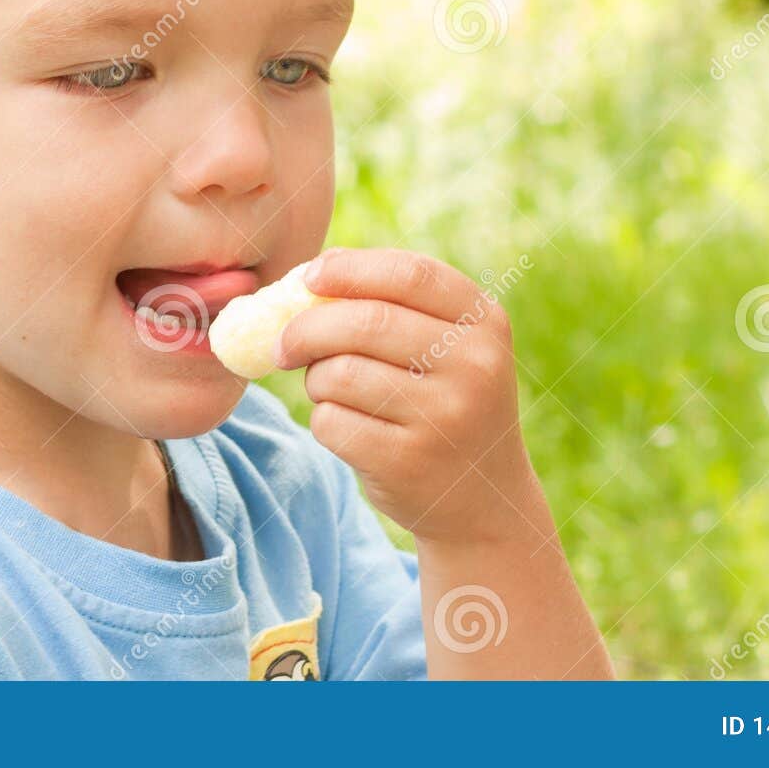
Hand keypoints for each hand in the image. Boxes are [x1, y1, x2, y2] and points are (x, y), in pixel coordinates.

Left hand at [274, 247, 546, 545]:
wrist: (482, 498)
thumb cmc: (445, 401)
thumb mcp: (449, 347)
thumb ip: (394, 305)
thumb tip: (308, 276)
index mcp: (485, 322)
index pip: (410, 273)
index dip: (350, 269)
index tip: (308, 277)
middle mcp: (474, 365)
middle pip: (365, 321)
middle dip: (307, 327)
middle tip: (283, 344)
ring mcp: (443, 416)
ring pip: (340, 373)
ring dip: (317, 379)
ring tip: (332, 391)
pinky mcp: (407, 461)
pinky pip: (332, 421)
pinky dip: (324, 420)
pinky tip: (348, 428)